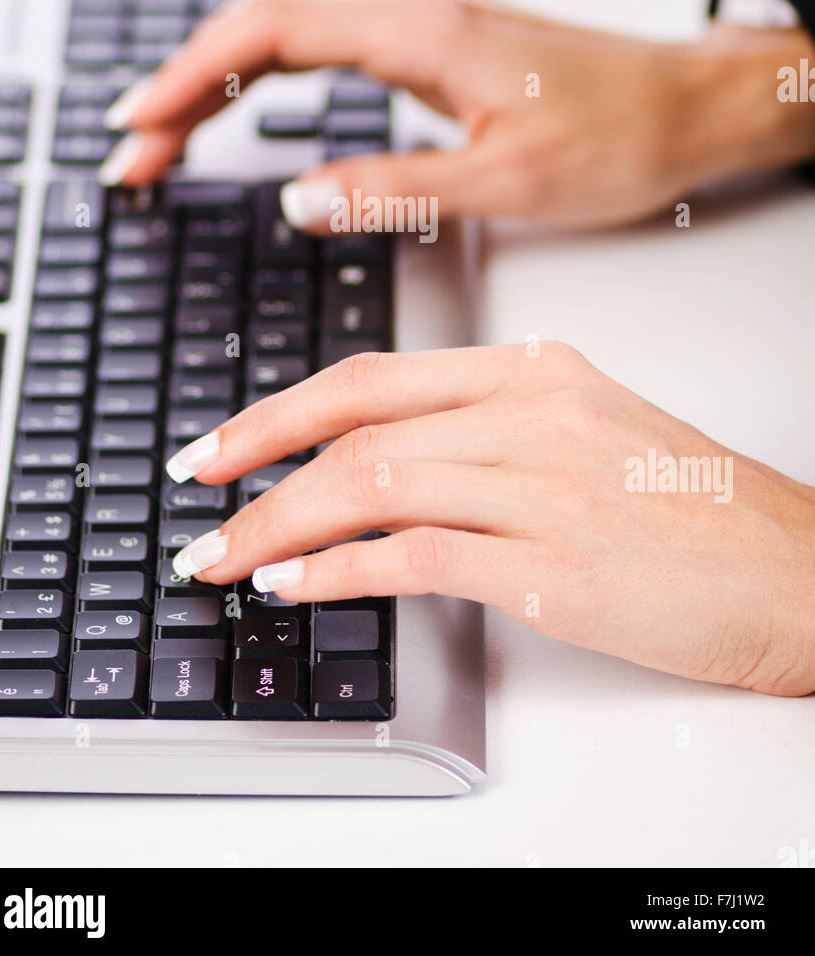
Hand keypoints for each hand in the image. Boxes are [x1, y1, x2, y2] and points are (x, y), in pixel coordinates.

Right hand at [100, 0, 814, 228]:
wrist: (692, 105)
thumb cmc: (623, 136)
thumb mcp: (505, 185)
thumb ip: (393, 191)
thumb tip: (296, 198)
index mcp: (424, 35)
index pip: (271, 35)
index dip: (190, 78)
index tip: (139, 127)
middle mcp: (417, 10)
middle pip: (264, 16)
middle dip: (186, 77)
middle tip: (136, 145)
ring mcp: (427, 19)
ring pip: (293, 14)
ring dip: (223, 62)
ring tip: (171, 124)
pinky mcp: (440, 39)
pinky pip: (330, 29)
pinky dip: (271, 60)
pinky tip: (254, 92)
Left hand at [166, 343, 814, 696]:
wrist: (792, 569)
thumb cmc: (693, 508)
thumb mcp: (583, 434)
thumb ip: (483, 436)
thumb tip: (380, 467)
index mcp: (532, 372)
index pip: (373, 376)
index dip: (282, 409)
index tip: (227, 441)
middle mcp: (531, 412)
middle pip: (357, 427)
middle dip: (258, 463)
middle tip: (201, 494)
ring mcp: (543, 484)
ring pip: (373, 484)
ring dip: (281, 525)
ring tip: (228, 556)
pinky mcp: (554, 564)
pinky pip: (418, 554)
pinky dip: (342, 569)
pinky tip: (299, 583)